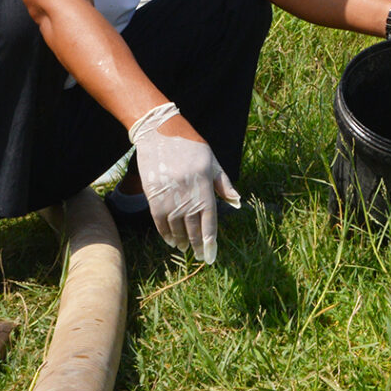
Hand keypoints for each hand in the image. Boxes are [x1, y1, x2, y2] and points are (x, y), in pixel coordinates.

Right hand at [134, 111, 238, 263]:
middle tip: (202, 257)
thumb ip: (224, 184)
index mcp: (204, 185)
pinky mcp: (153, 194)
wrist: (160, 132)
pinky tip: (171, 240)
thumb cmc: (191, 146)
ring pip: (175, 226)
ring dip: (181, 240)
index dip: (210, 240)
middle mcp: (187, 193)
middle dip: (197, 244)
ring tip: (187, 249)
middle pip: (192, 226)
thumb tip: (237, 202)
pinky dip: (165, 232)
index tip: (211, 256)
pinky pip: (159, 220)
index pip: (209, 219)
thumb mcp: (212, 161)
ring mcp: (169, 194)